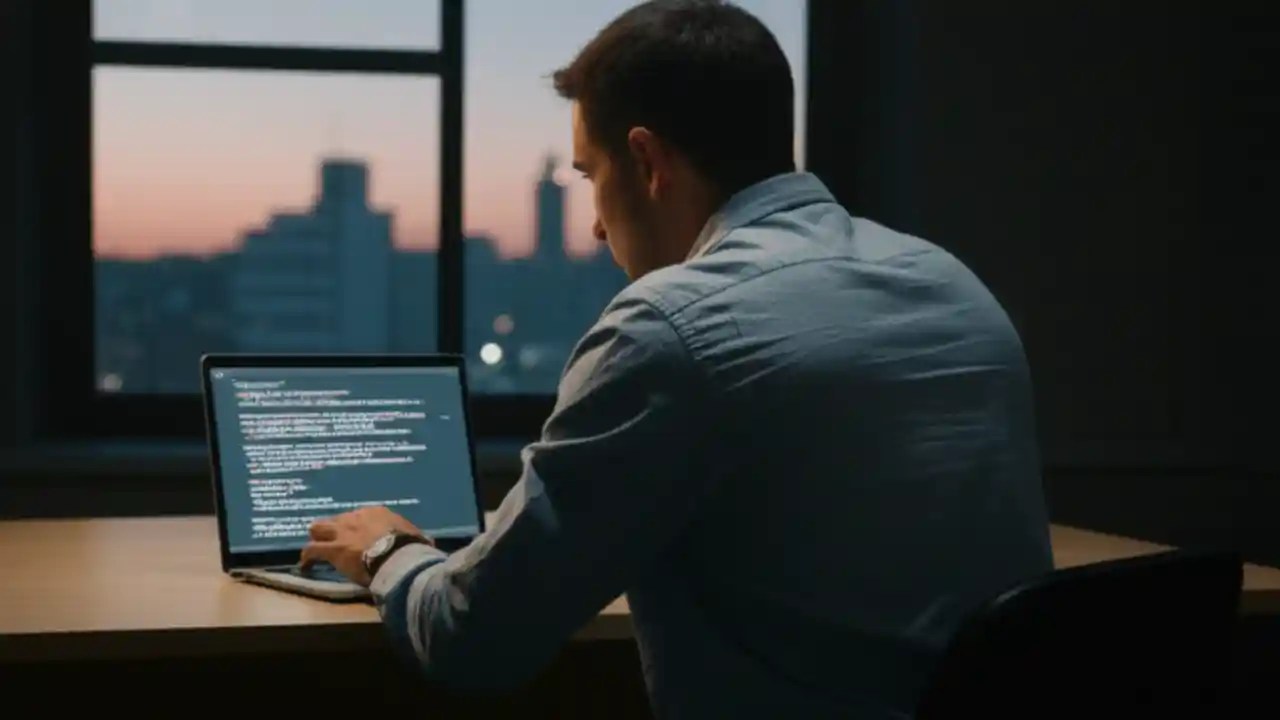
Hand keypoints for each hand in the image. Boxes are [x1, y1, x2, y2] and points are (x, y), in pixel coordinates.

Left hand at [300, 506, 423, 586]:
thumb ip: (415, 537)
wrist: (397, 554)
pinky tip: (305, 565)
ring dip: (316, 539)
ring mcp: (342, 532)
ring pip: (318, 529)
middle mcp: (355, 517)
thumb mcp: (415, 536)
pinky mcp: (332, 549)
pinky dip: (307, 558)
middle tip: (332, 541)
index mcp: (376, 513)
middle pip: (335, 519)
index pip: (359, 516)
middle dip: (331, 529)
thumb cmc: (409, 545)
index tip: (357, 536)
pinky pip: (312, 550)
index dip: (355, 527)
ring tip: (314, 550)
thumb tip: (427, 544)